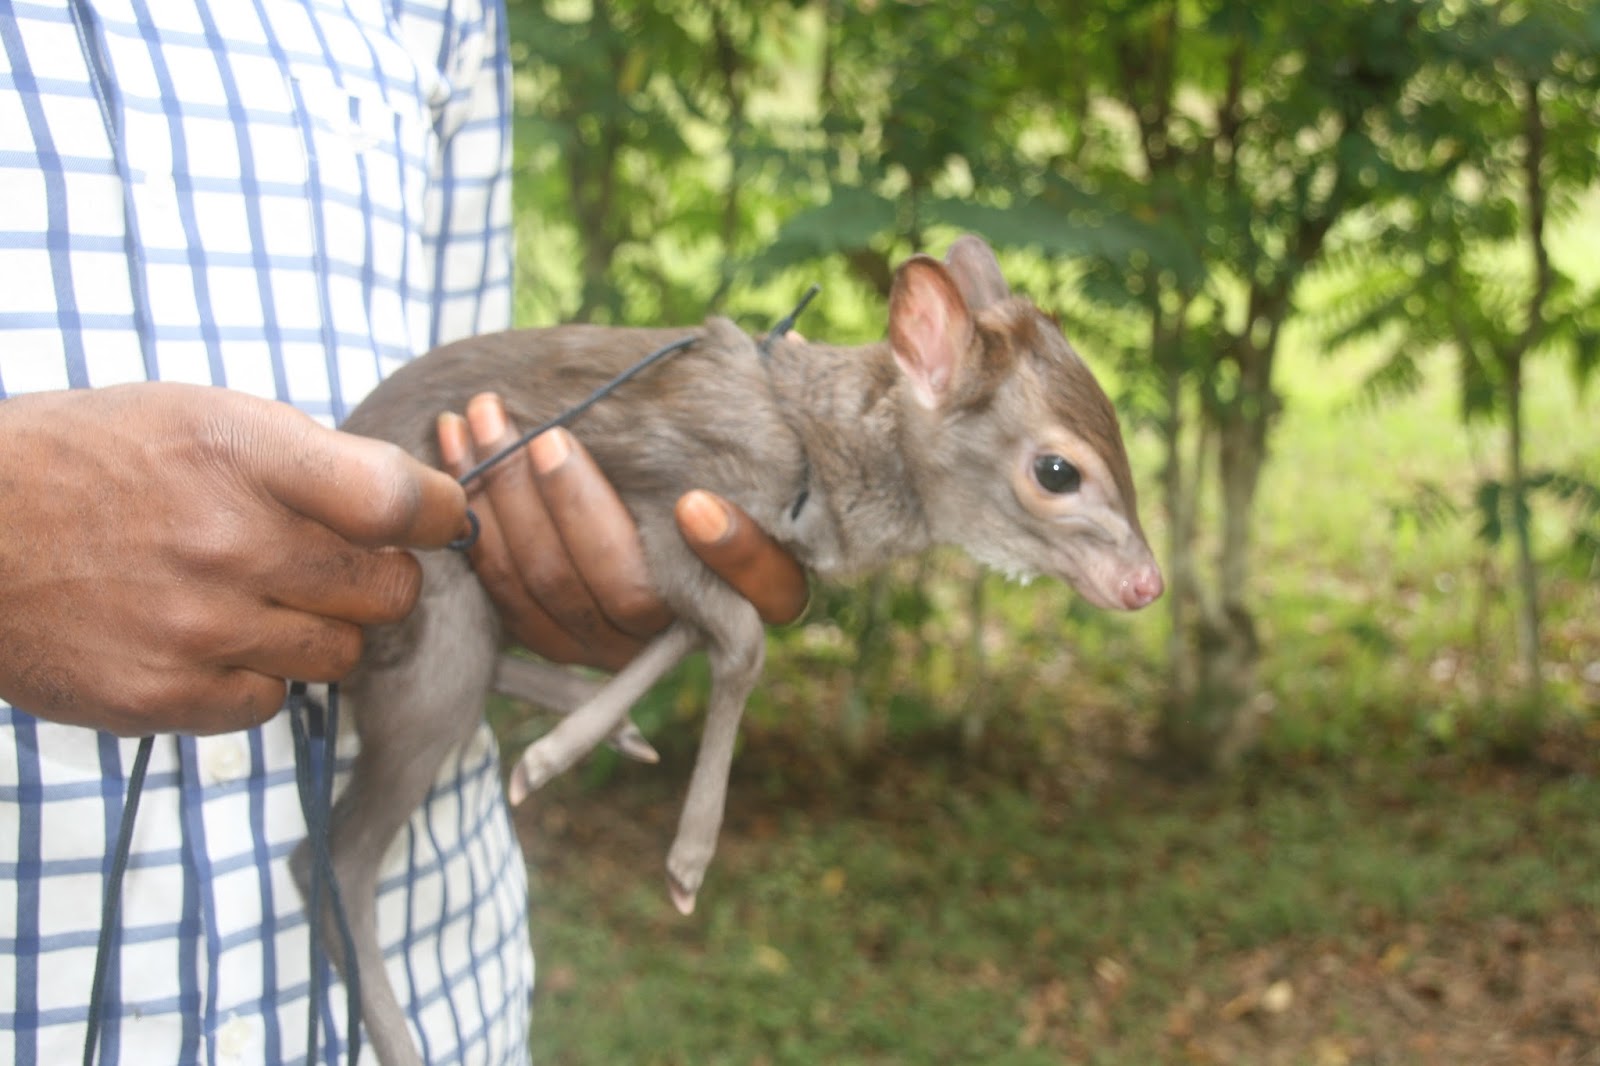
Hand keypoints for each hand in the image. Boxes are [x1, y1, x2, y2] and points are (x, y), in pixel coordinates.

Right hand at [0, 383, 466, 735]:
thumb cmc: (89, 461)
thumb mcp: (196, 416)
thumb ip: (306, 458)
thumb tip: (411, 503)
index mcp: (241, 452)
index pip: (397, 501)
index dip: (441, 513)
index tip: (444, 519)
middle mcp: (228, 541)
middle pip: (389, 590)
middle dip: (383, 578)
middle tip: (340, 565)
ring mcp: (196, 627)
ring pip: (341, 653)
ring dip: (321, 629)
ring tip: (261, 598)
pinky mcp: (163, 697)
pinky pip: (271, 700)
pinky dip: (256, 675)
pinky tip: (209, 639)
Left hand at [435, 393, 807, 671]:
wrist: (625, 484)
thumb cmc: (698, 447)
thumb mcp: (740, 424)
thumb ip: (766, 401)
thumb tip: (797, 354)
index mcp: (758, 586)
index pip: (765, 590)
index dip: (732, 554)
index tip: (693, 502)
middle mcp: (684, 628)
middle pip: (630, 590)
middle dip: (576, 507)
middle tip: (547, 436)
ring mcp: (614, 642)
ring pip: (554, 588)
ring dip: (509, 499)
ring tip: (485, 417)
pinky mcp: (553, 638)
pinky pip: (504, 592)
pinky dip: (475, 520)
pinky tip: (458, 446)